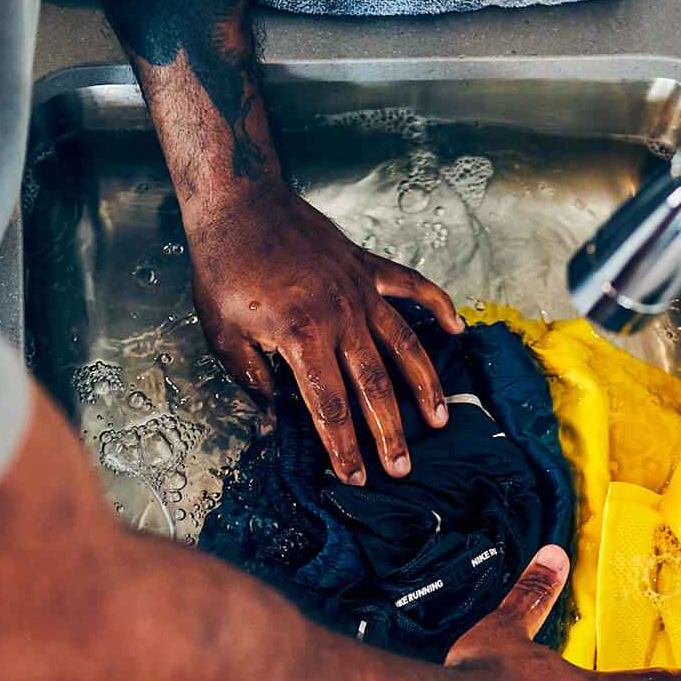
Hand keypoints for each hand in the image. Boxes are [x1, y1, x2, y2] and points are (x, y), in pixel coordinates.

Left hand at [187, 184, 464, 484]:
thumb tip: (273, 422)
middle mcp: (339, 317)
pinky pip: (411, 287)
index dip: (343, 447)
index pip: (328, 406)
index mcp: (301, 338)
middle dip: (389, 433)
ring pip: (404, 345)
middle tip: (401, 468)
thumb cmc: (224, 269)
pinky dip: (438, 305)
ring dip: (425, 385)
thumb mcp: (223, 335)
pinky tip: (458, 328)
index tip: (354, 478)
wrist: (239, 203)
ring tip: (440, 418)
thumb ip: (253, 381)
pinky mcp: (366, 266)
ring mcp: (358, 291)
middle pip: (374, 386)